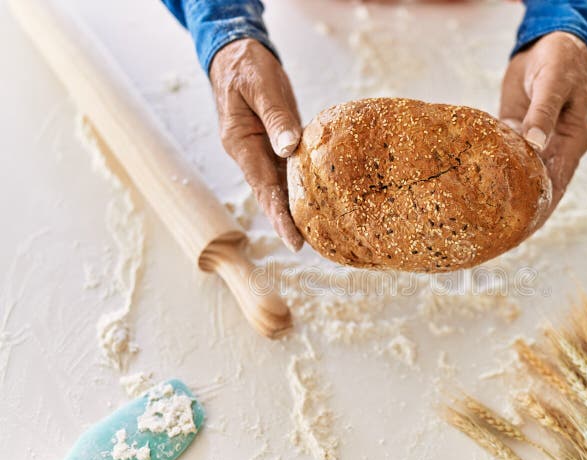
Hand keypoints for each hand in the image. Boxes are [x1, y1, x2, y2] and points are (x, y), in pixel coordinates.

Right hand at [210, 38, 303, 251]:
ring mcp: (261, 150)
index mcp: (241, 143)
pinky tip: (319, 199)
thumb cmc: (247, 66)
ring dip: (295, 208)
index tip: (294, 240)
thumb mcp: (261, 86)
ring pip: (280, 186)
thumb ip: (276, 117)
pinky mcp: (274, 144)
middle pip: (270, 195)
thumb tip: (290, 149)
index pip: (263, 188)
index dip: (279, 216)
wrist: (235, 53)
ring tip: (318, 233)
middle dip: (288, 222)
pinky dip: (302, 186)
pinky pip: (288, 170)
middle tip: (310, 247)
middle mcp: (250, 153)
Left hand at [500, 31, 586, 218]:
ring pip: (520, 174)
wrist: (548, 41)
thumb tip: (535, 143)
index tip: (526, 227)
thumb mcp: (553, 83)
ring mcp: (536, 141)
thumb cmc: (560, 59)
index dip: (543, 206)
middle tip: (499, 235)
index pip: (558, 182)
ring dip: (504, 192)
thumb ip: (543, 113)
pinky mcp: (516, 131)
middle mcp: (555, 146)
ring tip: (485, 219)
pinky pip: (504, 154)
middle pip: (540, 186)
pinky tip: (474, 184)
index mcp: (573, 140)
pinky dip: (491, 167)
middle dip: (523, 210)